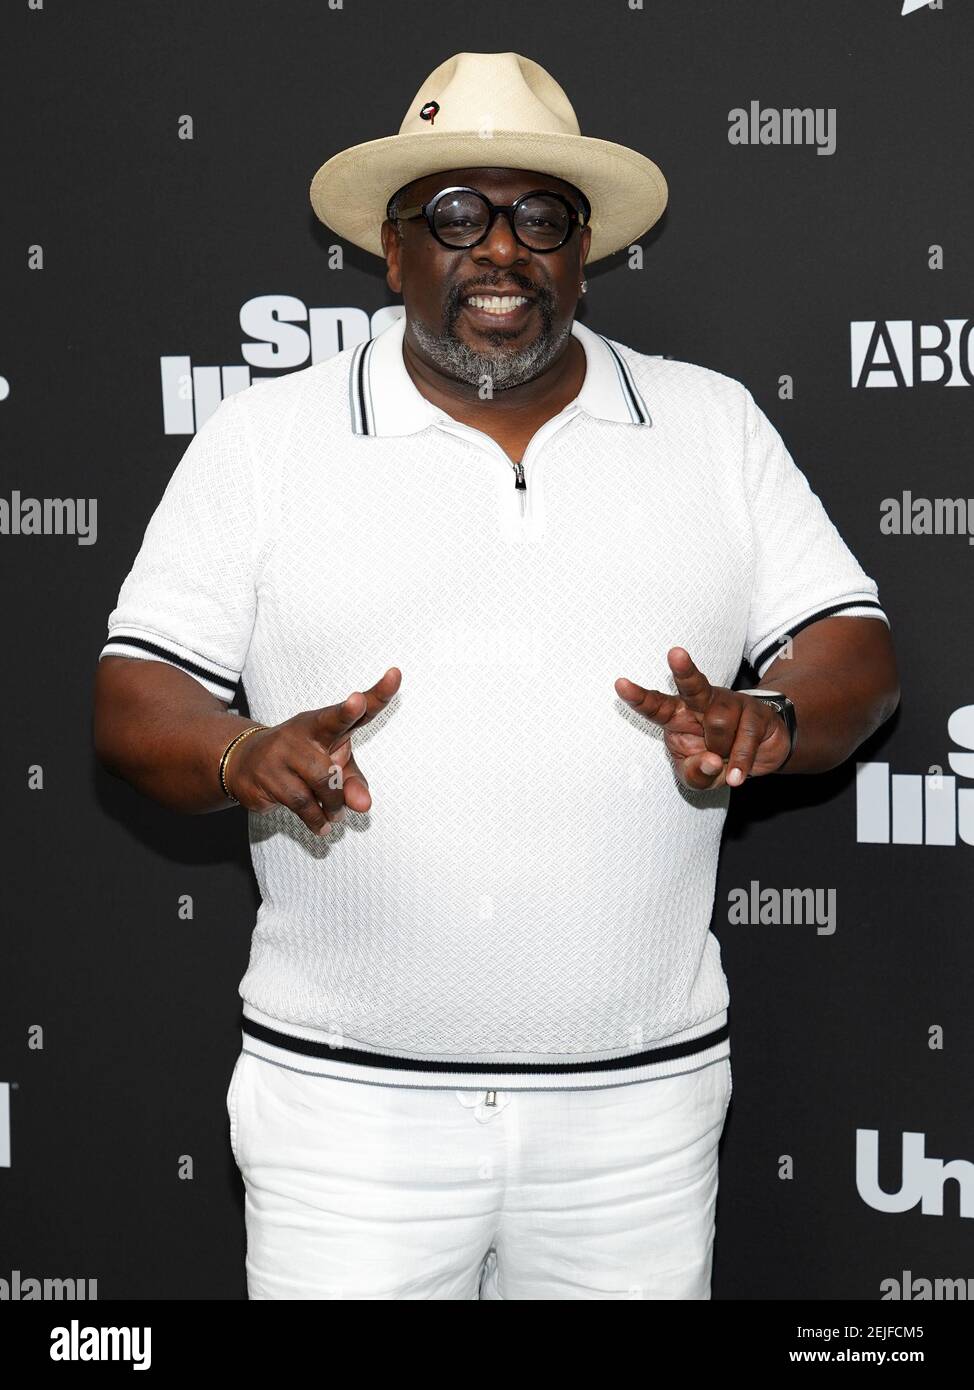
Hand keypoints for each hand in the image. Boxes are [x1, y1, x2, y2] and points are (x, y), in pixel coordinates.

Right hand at [224, 667, 401, 834]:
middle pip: (331, 721)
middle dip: (346, 711)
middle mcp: (306, 730)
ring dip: (334, 805)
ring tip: (335, 815)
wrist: (243, 763)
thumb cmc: (301, 761)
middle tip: (357, 702)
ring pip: (323, 780)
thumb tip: (364, 806)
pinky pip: (304, 803)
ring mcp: (284, 751)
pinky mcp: (269, 776)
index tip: (396, 674)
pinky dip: (317, 819)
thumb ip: (352, 783)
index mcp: (326, 723)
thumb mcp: (331, 768)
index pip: (357, 709)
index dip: (378, 693)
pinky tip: (322, 825)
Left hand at [615, 647, 790, 789]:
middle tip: (675, 653)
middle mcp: (703, 703)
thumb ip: (696, 774)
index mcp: (679, 716)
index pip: (656, 705)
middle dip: (683, 670)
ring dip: (720, 749)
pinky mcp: (757, 713)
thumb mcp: (698, 778)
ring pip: (718, 722)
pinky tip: (737, 775)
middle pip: (692, 685)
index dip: (639, 697)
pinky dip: (740, 762)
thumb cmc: (717, 761)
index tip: (620, 684)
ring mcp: (731, 704)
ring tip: (723, 758)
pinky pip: (745, 738)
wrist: (760, 756)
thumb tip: (711, 761)